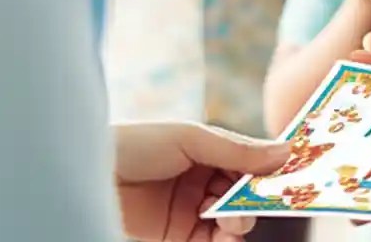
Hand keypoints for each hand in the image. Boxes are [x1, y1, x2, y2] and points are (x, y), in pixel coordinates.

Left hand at [115, 123, 290, 241]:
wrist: (82, 178)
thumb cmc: (131, 145)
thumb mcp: (189, 138)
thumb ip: (238, 150)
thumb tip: (287, 151)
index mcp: (201, 155)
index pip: (245, 166)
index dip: (265, 171)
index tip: (288, 175)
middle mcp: (196, 186)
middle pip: (242, 198)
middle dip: (252, 200)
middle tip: (251, 200)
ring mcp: (185, 216)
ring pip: (232, 225)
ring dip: (240, 222)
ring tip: (231, 219)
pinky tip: (225, 234)